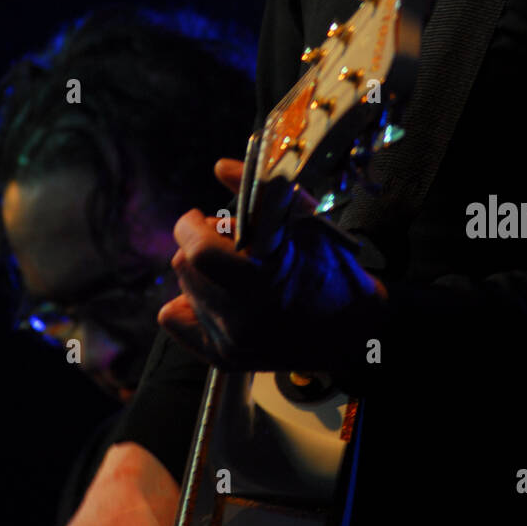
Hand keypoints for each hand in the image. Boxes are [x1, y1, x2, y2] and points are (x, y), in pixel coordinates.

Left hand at [158, 159, 385, 371]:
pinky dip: (188, 301)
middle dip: (200, 245)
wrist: (352, 330)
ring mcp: (231, 342)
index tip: (199, 216)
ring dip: (200, 272)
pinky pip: (174, 318)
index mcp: (263, 283)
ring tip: (233, 272)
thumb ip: (262, 192)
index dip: (190, 226)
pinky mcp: (224, 358)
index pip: (197, 251)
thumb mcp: (306, 222)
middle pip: (184, 265)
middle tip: (230, 245)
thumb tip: (221, 167)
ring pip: (182, 288)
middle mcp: (242, 318)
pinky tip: (215, 295)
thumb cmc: (332, 270)